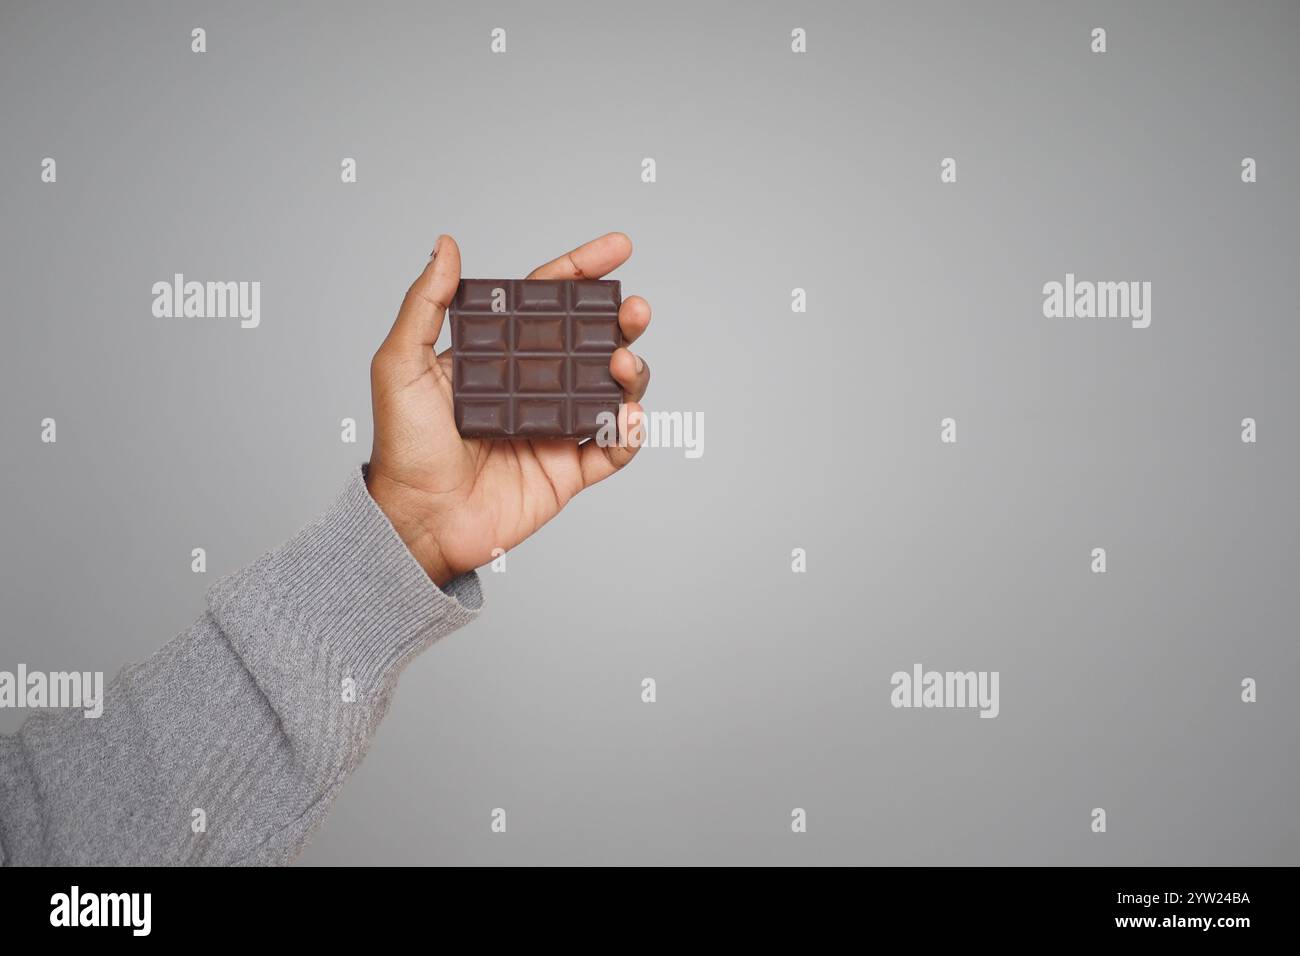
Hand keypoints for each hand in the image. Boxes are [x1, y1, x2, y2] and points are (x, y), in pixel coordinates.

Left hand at [365, 232, 651, 584]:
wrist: (417, 519)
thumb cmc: (403, 446)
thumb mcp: (400, 364)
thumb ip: (426, 303)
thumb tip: (446, 245)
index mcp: (500, 356)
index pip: (549, 303)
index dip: (583, 272)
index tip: (619, 247)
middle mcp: (533, 387)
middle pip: (591, 342)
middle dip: (621, 320)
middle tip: (634, 309)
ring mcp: (556, 428)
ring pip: (613, 389)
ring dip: (631, 370)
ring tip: (621, 364)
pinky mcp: (569, 471)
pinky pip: (614, 448)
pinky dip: (630, 431)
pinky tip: (627, 415)